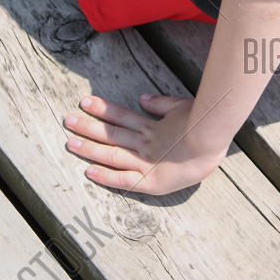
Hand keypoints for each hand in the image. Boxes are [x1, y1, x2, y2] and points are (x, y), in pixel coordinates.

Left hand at [63, 91, 227, 195]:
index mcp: (152, 127)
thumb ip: (160, 104)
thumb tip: (142, 98)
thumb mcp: (181, 106)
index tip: (85, 103)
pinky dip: (106, 176)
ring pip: (112, 154)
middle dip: (88, 127)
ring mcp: (146, 162)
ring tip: (70, 142)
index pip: (122, 116)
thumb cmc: (203, 122)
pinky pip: (124, 180)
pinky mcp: (151, 181)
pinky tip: (89, 172)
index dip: (103, 110)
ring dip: (90, 149)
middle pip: (111, 134)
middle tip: (67, 121)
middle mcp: (144, 143)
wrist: (211, 139)